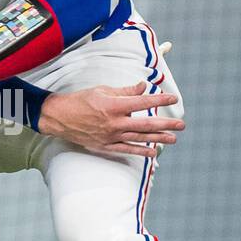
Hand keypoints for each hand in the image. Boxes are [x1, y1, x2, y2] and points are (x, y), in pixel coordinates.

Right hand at [37, 81, 184, 157]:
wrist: (59, 117)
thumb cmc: (81, 100)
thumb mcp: (103, 90)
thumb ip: (125, 91)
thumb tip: (143, 87)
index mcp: (114, 105)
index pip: (142, 102)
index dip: (159, 101)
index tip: (172, 98)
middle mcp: (114, 122)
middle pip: (145, 125)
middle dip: (165, 124)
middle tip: (181, 125)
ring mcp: (110, 136)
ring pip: (139, 139)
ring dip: (158, 139)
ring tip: (173, 139)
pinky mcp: (105, 145)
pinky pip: (126, 150)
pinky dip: (140, 151)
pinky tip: (153, 153)